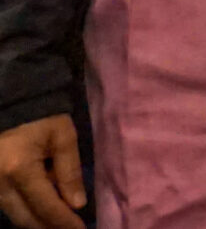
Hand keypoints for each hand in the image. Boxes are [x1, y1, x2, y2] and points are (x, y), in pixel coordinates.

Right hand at [0, 114, 82, 228]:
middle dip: (51, 228)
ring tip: (61, 223)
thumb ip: (70, 170)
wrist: (12, 109)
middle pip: (27, 219)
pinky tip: (45, 212)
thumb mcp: (63, 136)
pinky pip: (9, 209)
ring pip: (16, 217)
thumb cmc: (40, 119)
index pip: (45, 206)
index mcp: (19, 169)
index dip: (64, 222)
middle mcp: (0, 184)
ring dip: (39, 223)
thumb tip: (77, 204)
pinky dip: (28, 213)